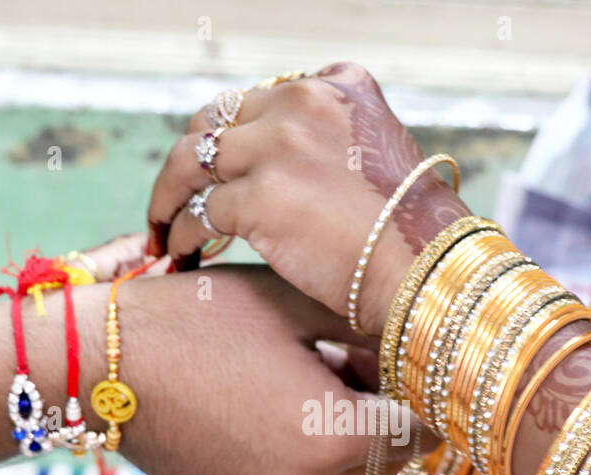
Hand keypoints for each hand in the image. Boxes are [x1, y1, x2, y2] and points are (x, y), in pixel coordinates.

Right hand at [101, 264, 408, 474]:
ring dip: (345, 435)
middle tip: (363, 358)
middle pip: (385, 462)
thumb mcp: (292, 305)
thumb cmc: (195, 319)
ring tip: (311, 373)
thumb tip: (412, 339)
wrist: (95, 364)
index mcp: (334, 438)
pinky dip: (300, 451)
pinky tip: (269, 400)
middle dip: (387, 415)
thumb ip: (365, 327)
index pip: (421, 431)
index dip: (424, 392)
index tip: (415, 358)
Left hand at [147, 64, 468, 332]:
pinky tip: (182, 253)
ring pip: (193, 158)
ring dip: (168, 193)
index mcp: (338, 85)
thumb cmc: (416, 235)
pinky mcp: (260, 198)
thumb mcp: (386, 154)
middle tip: (173, 196)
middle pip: (215, 118)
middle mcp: (304, 102)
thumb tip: (293, 169)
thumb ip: (336, 143)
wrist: (430, 273)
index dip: (235, 138)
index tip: (222, 172)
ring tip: (161, 227)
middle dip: (190, 160)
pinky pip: (201, 212)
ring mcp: (278, 147)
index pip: (261, 99)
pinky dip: (182, 233)